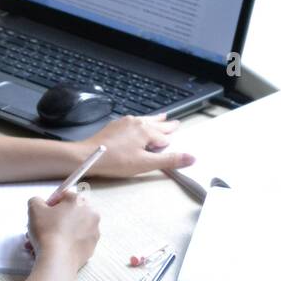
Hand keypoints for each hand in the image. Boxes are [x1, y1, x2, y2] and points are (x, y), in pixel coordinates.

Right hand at [26, 188, 99, 266]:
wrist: (57, 259)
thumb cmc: (47, 232)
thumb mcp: (34, 208)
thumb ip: (36, 200)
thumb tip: (39, 203)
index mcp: (79, 201)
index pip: (64, 195)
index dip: (50, 203)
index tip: (43, 212)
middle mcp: (91, 214)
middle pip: (69, 213)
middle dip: (54, 219)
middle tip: (41, 227)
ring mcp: (93, 231)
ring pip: (72, 228)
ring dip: (57, 232)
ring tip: (41, 241)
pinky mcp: (92, 247)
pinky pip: (76, 241)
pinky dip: (66, 243)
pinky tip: (52, 248)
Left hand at [80, 114, 196, 178]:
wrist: (87, 156)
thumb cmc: (115, 161)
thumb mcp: (146, 164)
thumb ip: (169, 160)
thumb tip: (192, 158)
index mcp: (146, 130)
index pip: (164, 136)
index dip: (169, 141)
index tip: (178, 133)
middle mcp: (136, 122)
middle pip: (156, 124)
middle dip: (166, 124)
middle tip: (176, 122)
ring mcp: (124, 122)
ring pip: (145, 120)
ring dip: (155, 120)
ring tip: (162, 117)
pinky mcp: (114, 125)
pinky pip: (133, 121)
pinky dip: (141, 122)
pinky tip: (138, 123)